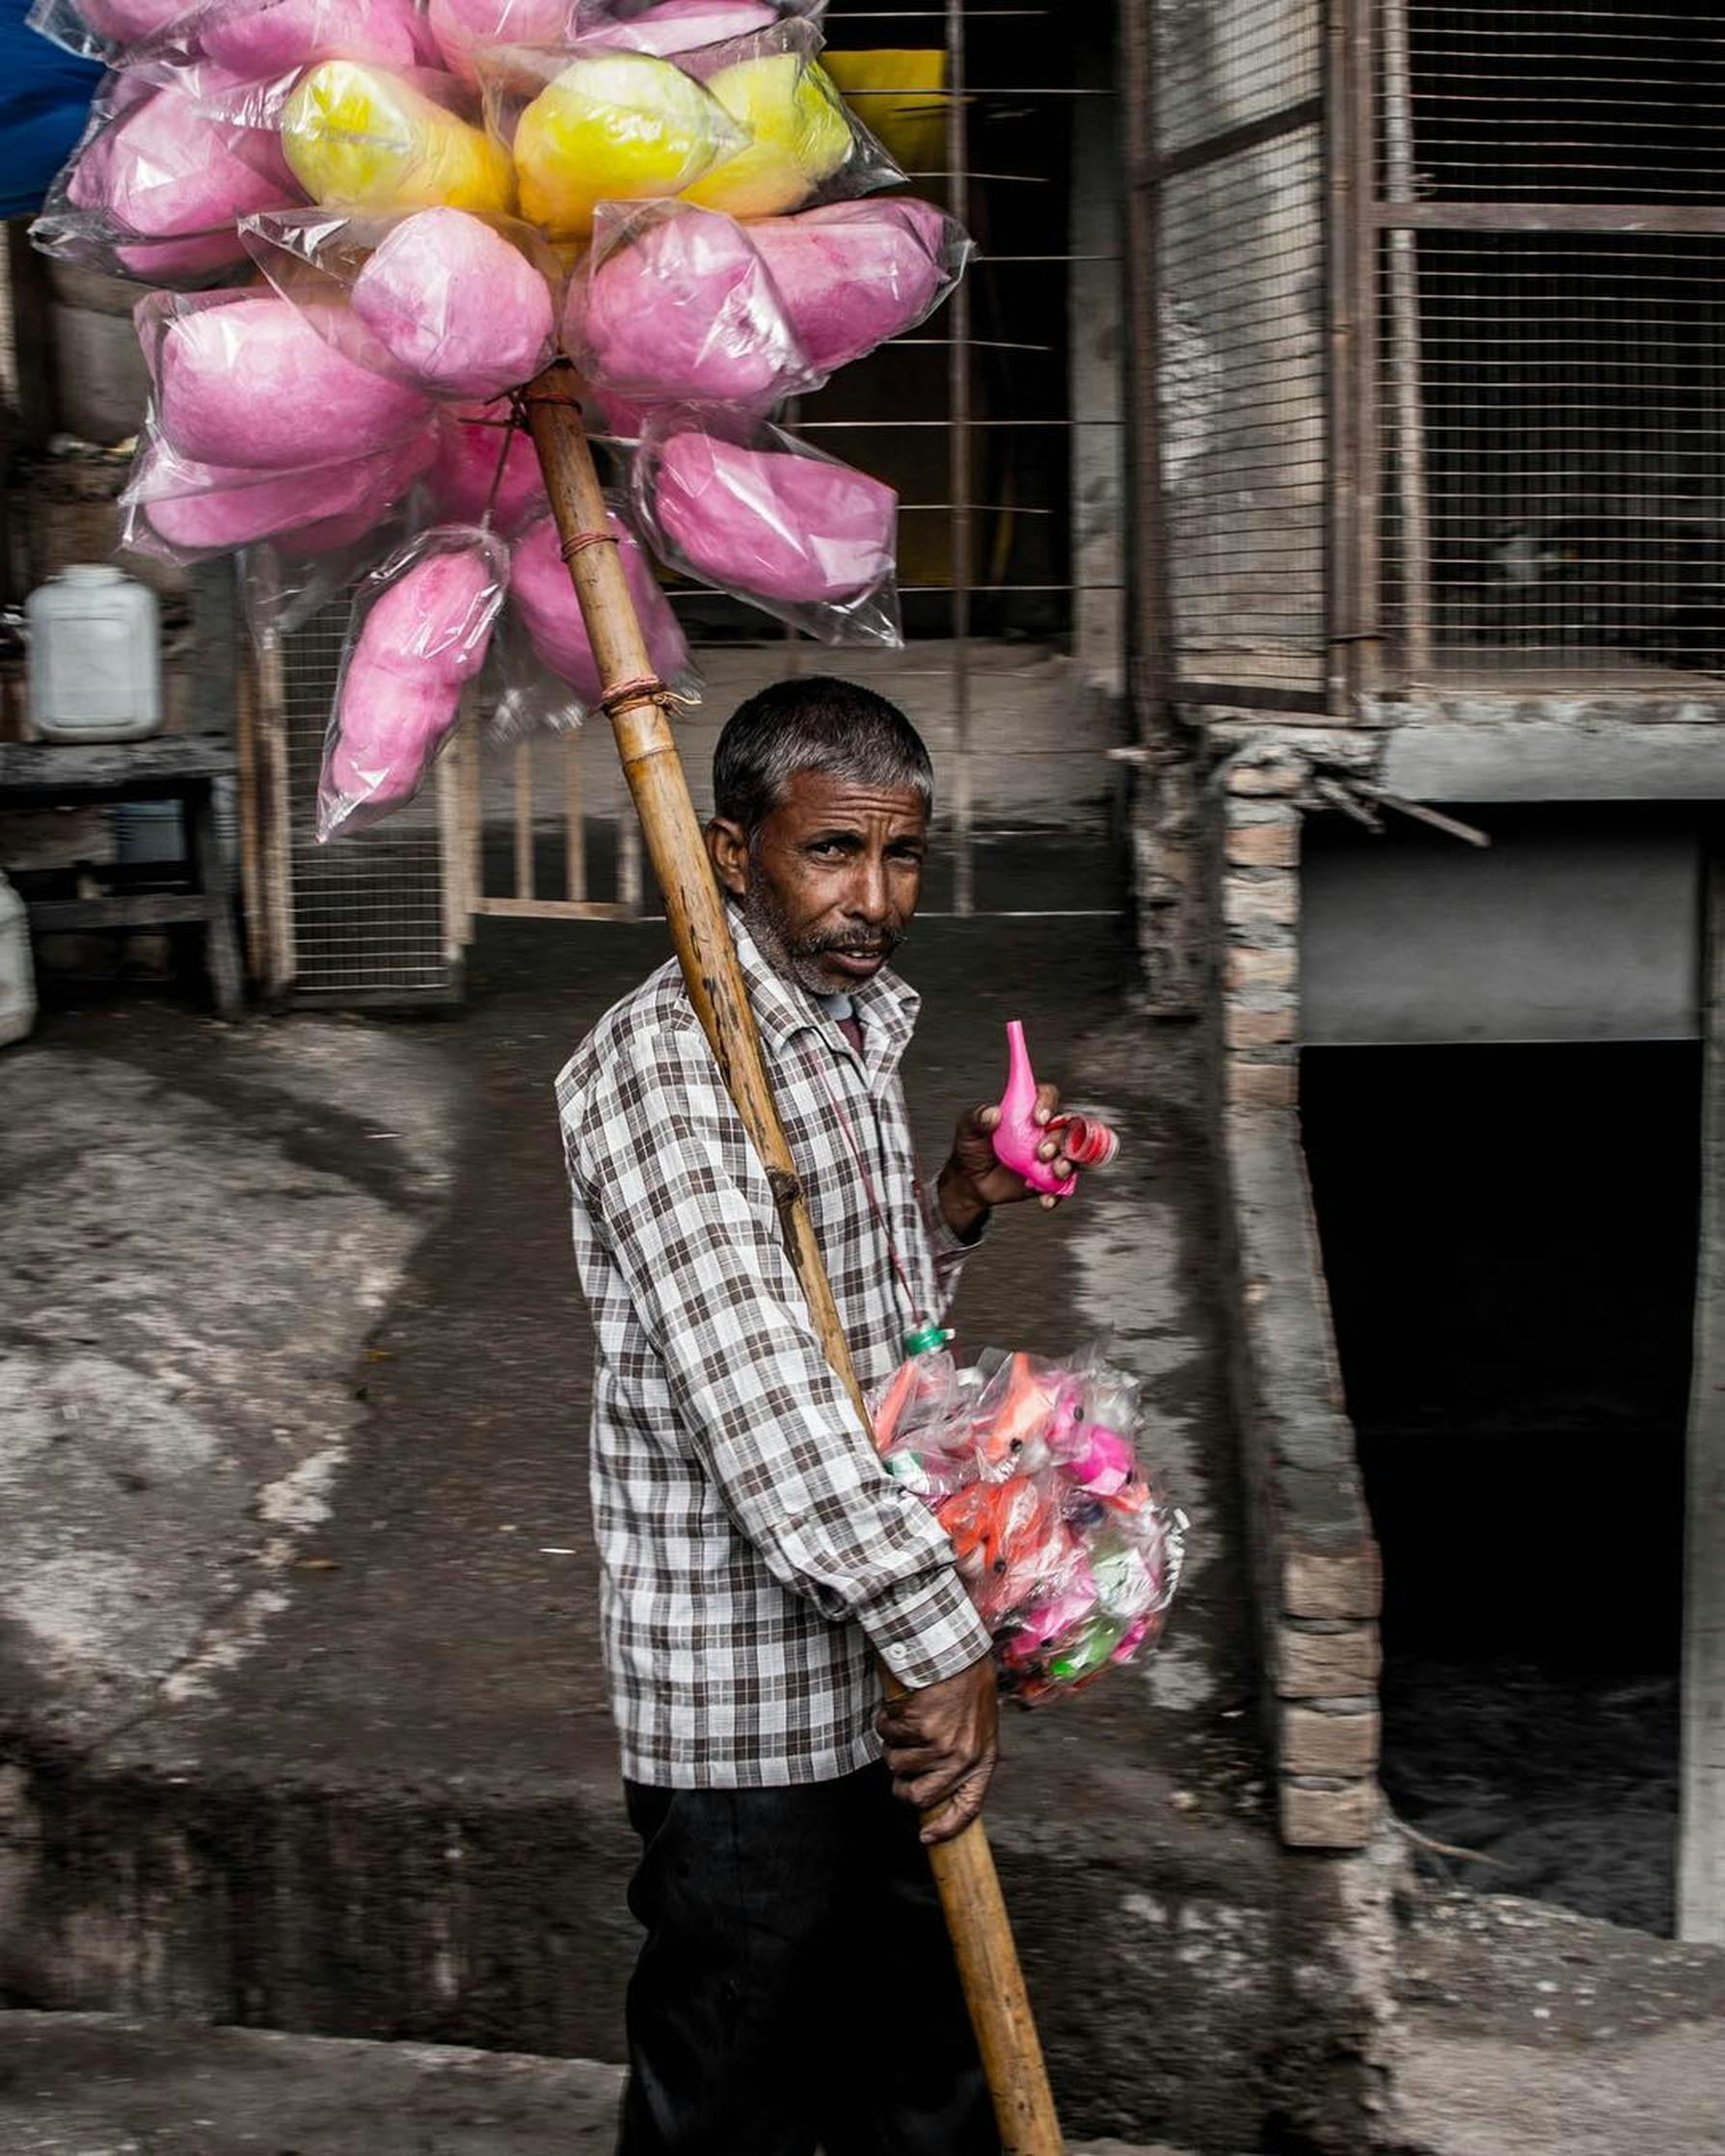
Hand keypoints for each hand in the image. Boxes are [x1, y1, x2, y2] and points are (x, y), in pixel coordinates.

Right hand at [875, 1653, 999, 1844]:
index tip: (927, 1838)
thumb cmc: (969, 1685)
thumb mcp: (980, 1726)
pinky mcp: (917, 1727)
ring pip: (896, 1763)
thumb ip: (965, 1756)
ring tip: (905, 1722)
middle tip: (899, 1768)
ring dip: (892, 1744)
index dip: (946, 1828)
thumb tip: (940, 1786)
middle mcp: (961, 1757)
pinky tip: (900, 1705)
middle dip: (902, 1786)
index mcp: (982, 1760)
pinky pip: (887, 1735)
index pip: (967, 1808)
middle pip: (919, 1796)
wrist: (957, 1651)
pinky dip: (886, 1721)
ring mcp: (938, 1744)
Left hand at [937, 1081, 1074, 1237]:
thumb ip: (978, 1118)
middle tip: (1041, 1152)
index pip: (1047, 1096)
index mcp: (1026, 1112)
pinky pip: (1063, 1185)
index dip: (1047, 1104)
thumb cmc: (973, 1149)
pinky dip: (1057, 1193)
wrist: (971, 1182)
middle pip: (1068, 1126)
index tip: (1038, 1118)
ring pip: (1073, 1154)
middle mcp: (1042, 1131)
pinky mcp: (1049, 1179)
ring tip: (1055, 1171)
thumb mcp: (968, 1130)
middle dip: (1060, 1140)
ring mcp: (1049, 1156)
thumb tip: (993, 1113)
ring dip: (1068, 1163)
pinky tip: (1045, 1198)